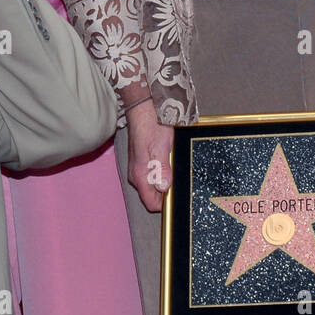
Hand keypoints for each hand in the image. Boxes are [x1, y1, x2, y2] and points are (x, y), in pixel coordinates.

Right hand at [125, 95, 171, 213]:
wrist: (144, 109)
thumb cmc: (152, 125)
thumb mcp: (161, 148)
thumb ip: (162, 169)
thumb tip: (164, 188)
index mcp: (139, 174)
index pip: (151, 203)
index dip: (165, 204)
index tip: (176, 196)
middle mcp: (136, 175)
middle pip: (152, 196)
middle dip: (166, 192)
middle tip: (178, 180)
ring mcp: (137, 169)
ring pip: (153, 185)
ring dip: (165, 181)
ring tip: (173, 167)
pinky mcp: (141, 162)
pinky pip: (152, 175)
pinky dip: (162, 173)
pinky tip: (168, 162)